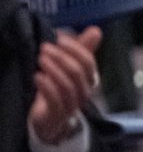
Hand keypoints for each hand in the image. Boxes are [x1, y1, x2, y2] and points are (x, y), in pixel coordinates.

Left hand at [29, 27, 101, 144]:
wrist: (51, 120)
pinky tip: (37, 76)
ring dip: (53, 69)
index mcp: (90, 80)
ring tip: (40, 58)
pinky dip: (46, 86)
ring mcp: (71, 105)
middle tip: (45, 47)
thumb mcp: (70, 67)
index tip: (59, 39)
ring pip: (67, 86)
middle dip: (61, 57)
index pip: (89, 63)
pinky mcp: (56, 115)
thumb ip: (83, 49)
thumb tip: (96, 30)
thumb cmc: (60, 89)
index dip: (75, 49)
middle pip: (78, 73)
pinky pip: (55, 100)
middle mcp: (84, 93)